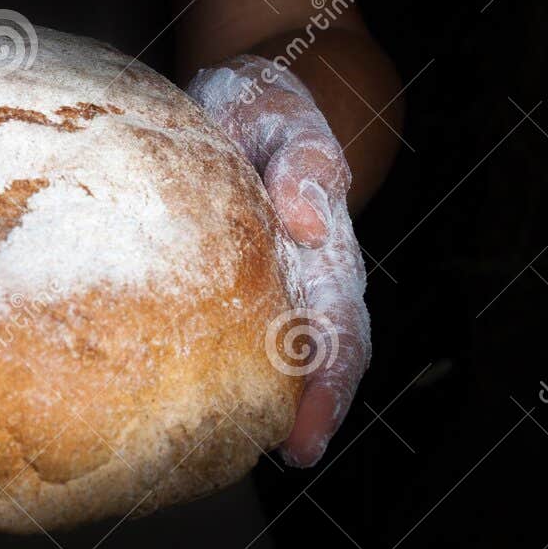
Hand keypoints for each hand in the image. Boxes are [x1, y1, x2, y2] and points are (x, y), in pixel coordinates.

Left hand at [187, 54, 370, 466]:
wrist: (245, 95)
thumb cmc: (261, 103)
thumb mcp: (279, 111)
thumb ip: (302, 158)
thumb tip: (305, 221)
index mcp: (322, 235)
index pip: (336, 320)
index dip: (328, 380)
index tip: (308, 432)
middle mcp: (310, 265)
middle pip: (326, 348)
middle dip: (315, 407)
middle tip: (294, 454)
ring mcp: (281, 272)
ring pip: (291, 346)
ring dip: (283, 399)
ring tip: (248, 449)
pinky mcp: (244, 271)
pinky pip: (248, 328)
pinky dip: (240, 368)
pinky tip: (211, 406)